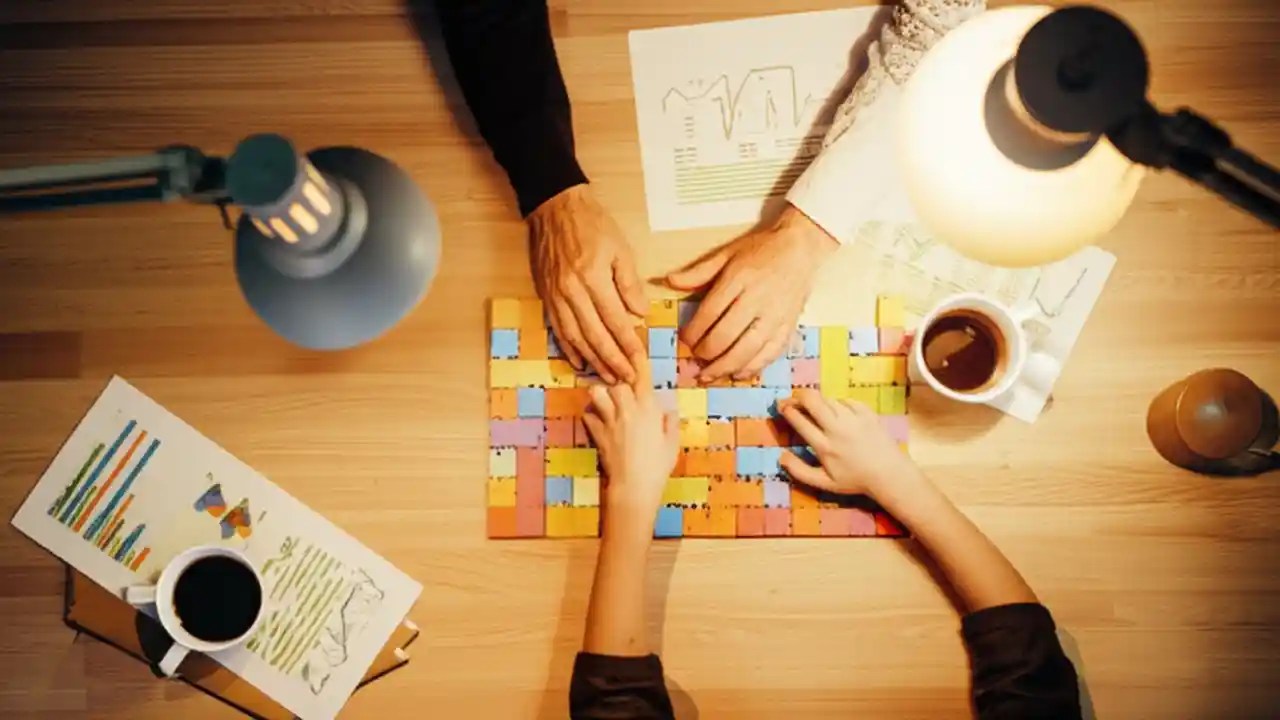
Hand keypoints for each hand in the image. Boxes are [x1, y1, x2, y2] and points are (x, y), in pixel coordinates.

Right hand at [528, 184, 646, 383]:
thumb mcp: (621, 248)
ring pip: (575, 337)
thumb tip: (640, 314)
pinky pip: (557, 328)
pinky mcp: (545, 296)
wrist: (555, 207)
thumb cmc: (592, 225)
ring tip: (606, 377)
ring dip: (592, 360)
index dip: (628, 345)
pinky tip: (579, 362)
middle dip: (612, 361)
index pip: (615, 320)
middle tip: (626, 380)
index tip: (640, 362)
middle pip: (594, 335)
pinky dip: (568, 348)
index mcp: (593, 277)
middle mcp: (571, 291)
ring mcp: (555, 295)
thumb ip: (630, 284)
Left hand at [582, 353, 679, 537]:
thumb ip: (669, 423)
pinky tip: (597, 422)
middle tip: (620, 390)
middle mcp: (628, 410)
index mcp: (649, 409)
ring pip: (596, 393)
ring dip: (600, 395)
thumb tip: (668, 409)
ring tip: (605, 402)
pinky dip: (591, 416)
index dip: (637, 360)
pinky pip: (588, 416)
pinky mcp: (597, 434)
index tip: (634, 348)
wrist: (634, 487)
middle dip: (616, 383)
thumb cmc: (658, 467)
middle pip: (615, 381)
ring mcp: (610, 421)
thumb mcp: (672, 443)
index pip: (641, 376)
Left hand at [666, 204, 836, 382]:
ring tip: (709, 374)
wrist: (800, 248)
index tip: (685, 339)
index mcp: (739, 279)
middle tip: (696, 357)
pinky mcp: (789, 327)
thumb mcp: (727, 254)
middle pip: (725, 336)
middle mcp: (757, 300)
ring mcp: (775, 316)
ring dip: (725, 367)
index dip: (693, 332)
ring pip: (747, 351)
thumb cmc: (761, 250)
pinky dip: (752, 368)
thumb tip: (669, 281)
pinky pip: (770, 354)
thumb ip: (698, 272)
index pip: (709, 313)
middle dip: (706, 352)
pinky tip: (737, 374)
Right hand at [777, 389, 916, 497]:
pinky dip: (838, 403)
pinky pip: (846, 400)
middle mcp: (837, 428)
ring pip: (828, 399)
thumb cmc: (855, 480)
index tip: (781, 407)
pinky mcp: (867, 413)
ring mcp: (853, 418)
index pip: (800, 421)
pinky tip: (837, 410)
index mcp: (824, 446)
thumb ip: (800, 471)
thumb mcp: (824, 483)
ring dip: (817, 401)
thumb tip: (780, 457)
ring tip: (814, 407)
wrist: (889, 474)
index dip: (787, 410)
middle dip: (798, 396)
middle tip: (792, 399)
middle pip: (812, 401)